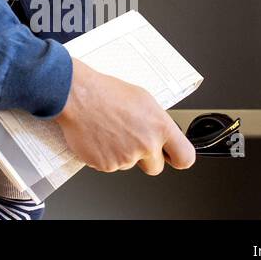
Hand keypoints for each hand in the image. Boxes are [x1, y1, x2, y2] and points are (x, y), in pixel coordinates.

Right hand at [53, 56, 195, 174]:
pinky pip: (109, 165)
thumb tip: (160, 133)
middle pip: (155, 168)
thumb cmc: (105, 91)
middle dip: (145, 158)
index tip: (172, 156)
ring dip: (120, 152)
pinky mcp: (106, 165)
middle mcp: (146, 145)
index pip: (185, 157)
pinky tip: (98, 137)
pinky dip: (104, 154)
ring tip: (108, 130)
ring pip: (128, 164)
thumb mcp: (142, 98)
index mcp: (160, 127)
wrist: (76, 95)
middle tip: (130, 140)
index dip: (178, 158)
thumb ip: (156, 122)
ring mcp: (126, 158)